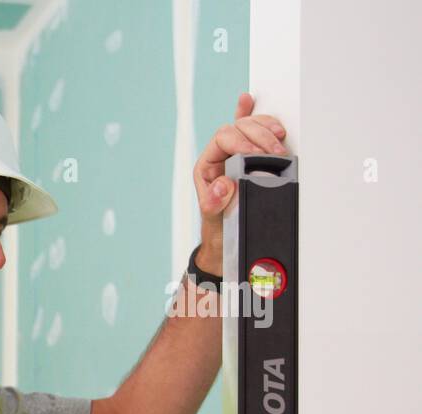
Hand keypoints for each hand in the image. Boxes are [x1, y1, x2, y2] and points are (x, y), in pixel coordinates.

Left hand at [193, 93, 286, 270]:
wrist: (228, 238)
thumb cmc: (221, 226)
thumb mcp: (216, 217)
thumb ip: (215, 202)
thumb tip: (224, 183)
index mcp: (207, 166)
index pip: (223, 137)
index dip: (242, 140)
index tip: (259, 154)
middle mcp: (220, 156)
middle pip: (238, 128)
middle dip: (260, 135)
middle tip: (277, 152)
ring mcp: (234, 153)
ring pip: (248, 125)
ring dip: (265, 126)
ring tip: (279, 137)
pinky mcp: (249, 156)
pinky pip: (247, 130)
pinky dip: (251, 115)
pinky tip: (247, 99)